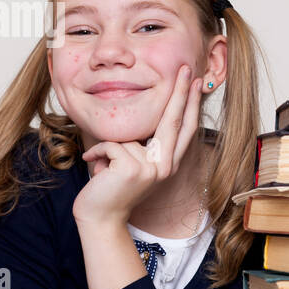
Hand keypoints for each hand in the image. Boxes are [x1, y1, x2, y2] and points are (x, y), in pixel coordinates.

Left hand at [72, 64, 202, 226]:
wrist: (99, 218)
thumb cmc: (111, 189)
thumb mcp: (133, 164)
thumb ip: (142, 145)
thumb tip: (145, 118)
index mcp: (167, 164)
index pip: (183, 129)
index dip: (190, 104)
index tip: (194, 82)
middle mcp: (165, 166)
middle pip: (175, 121)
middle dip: (181, 93)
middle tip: (186, 69)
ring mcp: (151, 169)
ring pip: (127, 138)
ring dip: (107, 150)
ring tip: (102, 169)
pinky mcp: (132, 169)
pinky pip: (111, 145)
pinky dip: (96, 154)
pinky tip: (94, 168)